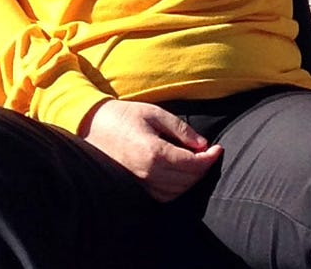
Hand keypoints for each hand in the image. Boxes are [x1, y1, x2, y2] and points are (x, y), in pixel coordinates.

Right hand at [79, 99, 222, 201]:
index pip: (192, 164)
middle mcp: (146, 173)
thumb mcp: (155, 113)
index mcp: (153, 152)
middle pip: (186, 180)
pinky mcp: (134, 188)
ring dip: (191, 180)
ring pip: (176, 192)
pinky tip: (179, 173)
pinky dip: (176, 188)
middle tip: (209, 153)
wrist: (92, 125)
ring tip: (196, 162)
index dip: (209, 158)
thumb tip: (203, 144)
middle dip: (203, 168)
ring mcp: (138, 183)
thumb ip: (181, 130)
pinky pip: (162, 196)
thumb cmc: (124, 116)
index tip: (218, 148)